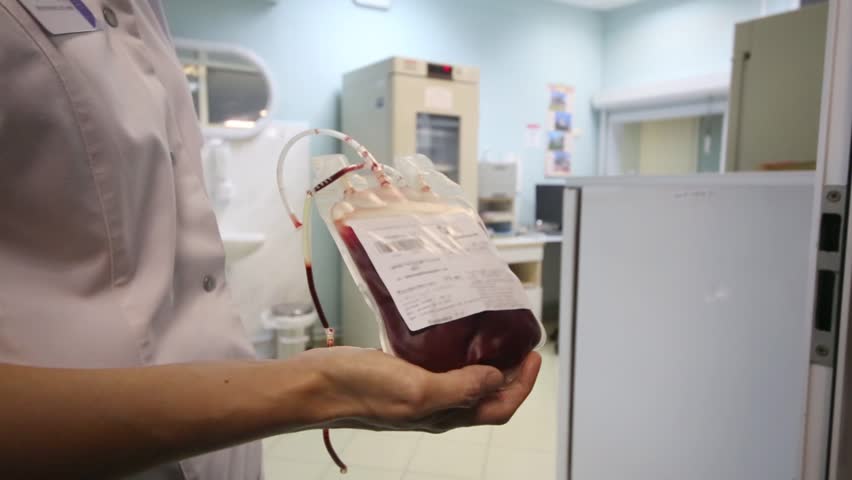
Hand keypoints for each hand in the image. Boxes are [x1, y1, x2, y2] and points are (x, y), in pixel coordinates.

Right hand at [289, 347, 541, 432]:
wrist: (318, 385)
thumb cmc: (363, 388)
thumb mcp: (418, 388)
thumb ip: (460, 387)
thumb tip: (495, 379)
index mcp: (445, 415)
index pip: (499, 407)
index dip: (522, 385)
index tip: (533, 355)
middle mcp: (436, 406)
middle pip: (485, 395)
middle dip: (508, 372)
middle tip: (517, 341)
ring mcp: (418, 391)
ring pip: (463, 380)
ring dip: (483, 360)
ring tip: (490, 333)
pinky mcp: (402, 375)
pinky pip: (438, 366)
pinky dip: (454, 352)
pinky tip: (450, 330)